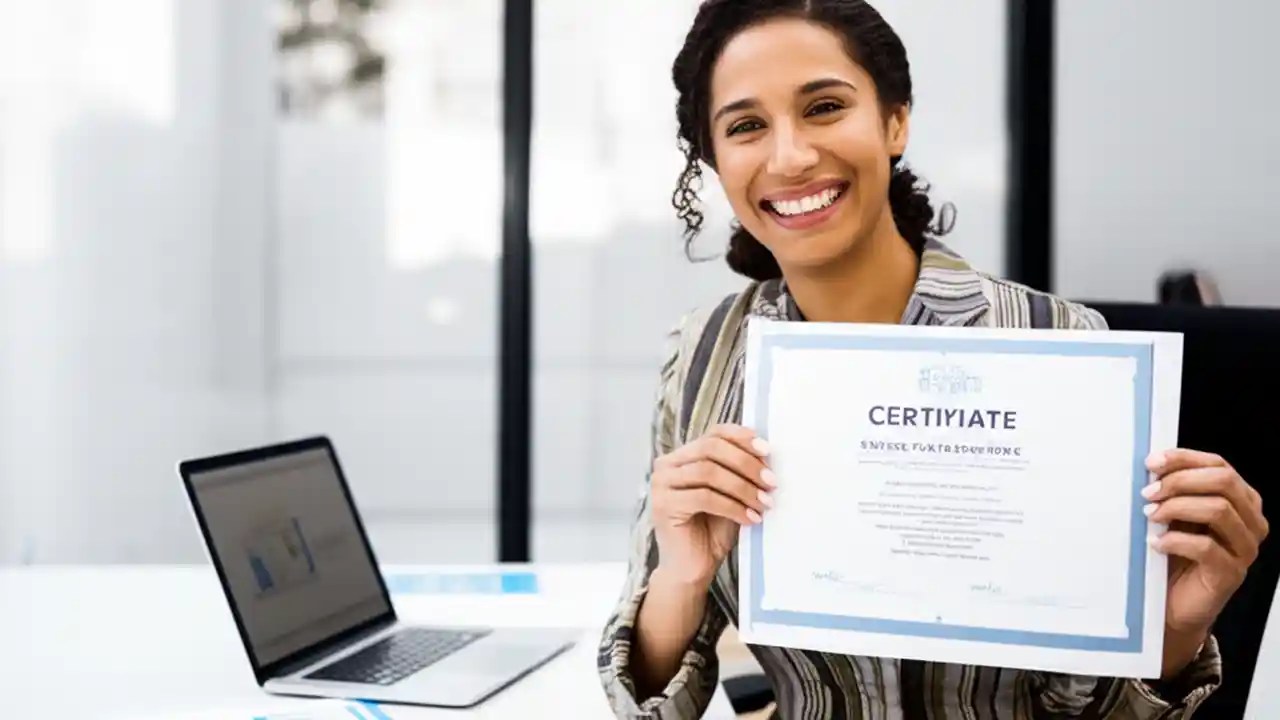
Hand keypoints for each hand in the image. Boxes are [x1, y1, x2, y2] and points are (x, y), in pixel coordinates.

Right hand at [650, 424, 775, 586]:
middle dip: (747, 464)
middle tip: (771, 482)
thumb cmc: (712, 531)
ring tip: (764, 503)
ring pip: (709, 471)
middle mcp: (667, 465)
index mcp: (683, 456)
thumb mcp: (731, 495)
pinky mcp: (664, 505)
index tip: (767, 450)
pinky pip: (705, 497)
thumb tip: (768, 453)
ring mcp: (662, 484)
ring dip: (743, 487)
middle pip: (712, 448)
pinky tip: (750, 518)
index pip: (714, 433)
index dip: (742, 438)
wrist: (692, 569)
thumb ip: (740, 472)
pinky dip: (733, 507)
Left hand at [1143, 449, 1268, 677]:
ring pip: (1218, 510)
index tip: (1152, 462)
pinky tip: (1155, 543)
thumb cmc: (1175, 555)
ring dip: (1176, 508)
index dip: (1185, 459)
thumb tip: (1152, 466)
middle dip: (1180, 481)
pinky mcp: (1231, 573)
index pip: (1220, 466)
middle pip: (1223, 482)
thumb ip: (1174, 491)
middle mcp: (1250, 521)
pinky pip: (1206, 547)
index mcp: (1241, 500)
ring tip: (1149, 515)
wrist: (1174, 603)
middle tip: (1148, 492)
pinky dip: (1175, 540)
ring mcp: (1245, 548)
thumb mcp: (1175, 515)